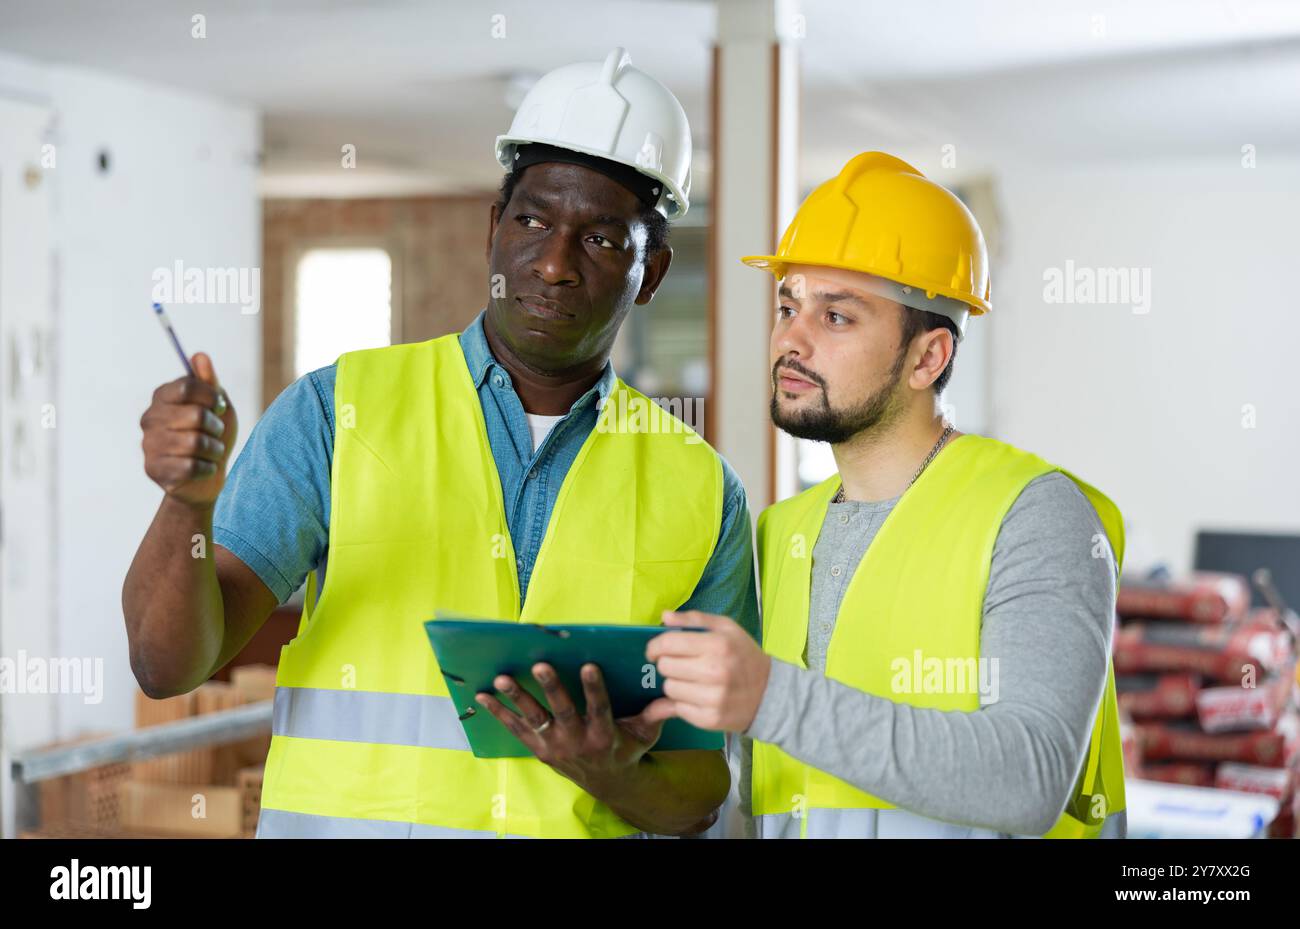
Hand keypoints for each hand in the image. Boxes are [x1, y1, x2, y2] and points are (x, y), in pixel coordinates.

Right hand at [140, 352, 236, 506]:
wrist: (207, 478)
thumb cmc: (213, 436)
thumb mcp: (217, 407)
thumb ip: (210, 383)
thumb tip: (200, 356)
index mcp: (162, 397)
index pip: (187, 387)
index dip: (211, 397)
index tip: (218, 407)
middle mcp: (149, 418)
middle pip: (195, 415)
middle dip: (216, 427)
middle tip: (215, 434)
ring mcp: (148, 444)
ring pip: (195, 443)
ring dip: (214, 449)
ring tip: (212, 452)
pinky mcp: (153, 469)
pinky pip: (191, 467)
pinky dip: (208, 468)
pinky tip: (204, 468)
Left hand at [475, 662, 663, 793]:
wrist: (608, 783)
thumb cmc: (627, 749)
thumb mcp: (646, 734)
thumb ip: (655, 713)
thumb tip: (672, 694)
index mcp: (605, 735)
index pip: (599, 708)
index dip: (594, 687)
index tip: (589, 665)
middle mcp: (578, 741)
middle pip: (562, 712)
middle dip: (550, 688)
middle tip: (540, 666)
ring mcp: (555, 747)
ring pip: (534, 720)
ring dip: (517, 698)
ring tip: (501, 679)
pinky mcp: (540, 750)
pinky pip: (516, 730)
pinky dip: (499, 713)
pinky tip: (483, 696)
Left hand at [643, 610, 771, 732]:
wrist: (770, 693)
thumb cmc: (744, 656)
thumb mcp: (726, 628)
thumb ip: (694, 619)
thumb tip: (665, 617)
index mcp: (717, 644)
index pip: (668, 644)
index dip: (654, 646)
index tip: (654, 650)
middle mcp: (715, 671)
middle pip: (665, 667)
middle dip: (667, 664)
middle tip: (681, 664)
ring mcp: (712, 698)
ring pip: (669, 689)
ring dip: (675, 684)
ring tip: (693, 680)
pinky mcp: (709, 719)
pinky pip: (678, 709)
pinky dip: (682, 702)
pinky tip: (697, 696)